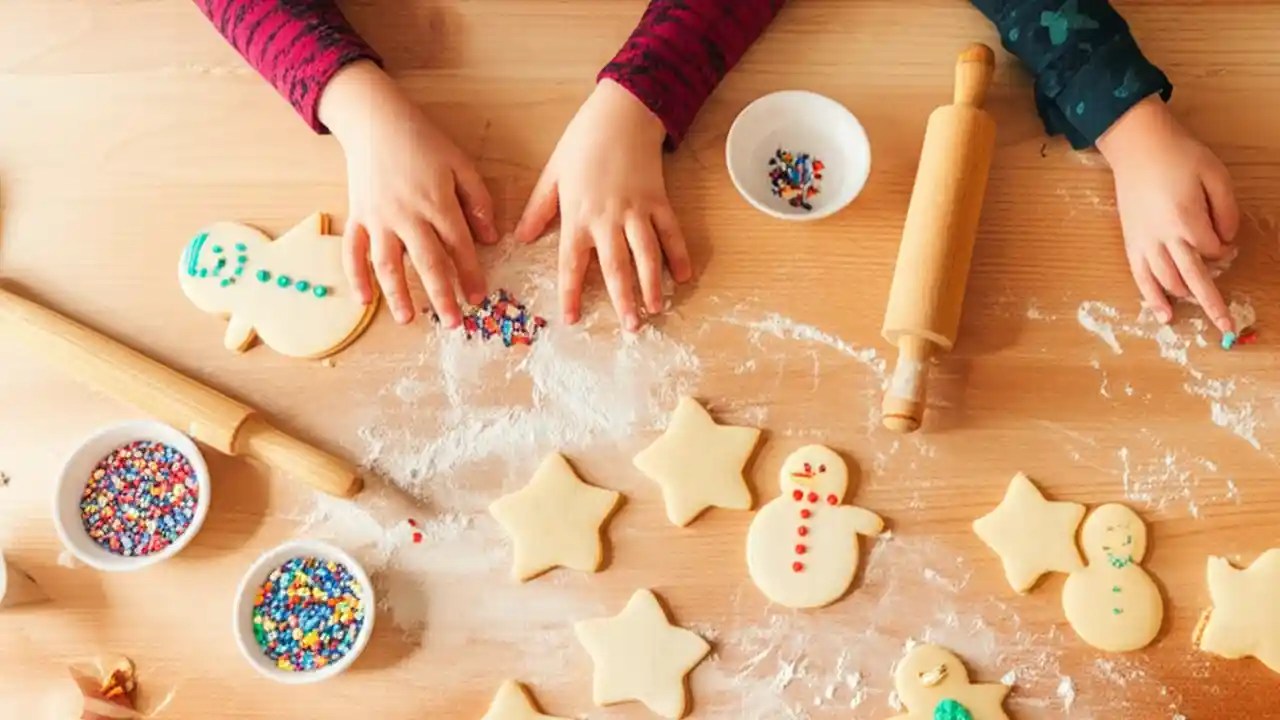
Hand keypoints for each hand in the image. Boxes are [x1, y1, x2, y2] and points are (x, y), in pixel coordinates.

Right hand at [318, 61, 498, 326]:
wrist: (375, 120)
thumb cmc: (422, 141)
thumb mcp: (460, 163)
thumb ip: (477, 200)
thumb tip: (491, 237)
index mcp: (437, 202)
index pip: (459, 247)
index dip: (471, 275)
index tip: (479, 298)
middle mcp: (407, 215)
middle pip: (427, 263)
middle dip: (442, 295)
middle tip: (454, 323)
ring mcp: (378, 218)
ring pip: (388, 264)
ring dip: (398, 295)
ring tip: (409, 319)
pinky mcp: (357, 216)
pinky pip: (352, 251)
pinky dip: (355, 277)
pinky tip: (363, 301)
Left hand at [515, 79, 693, 330]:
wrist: (621, 113)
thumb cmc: (583, 142)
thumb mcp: (553, 174)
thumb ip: (539, 209)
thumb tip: (521, 238)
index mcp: (578, 215)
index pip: (572, 263)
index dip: (571, 293)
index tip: (571, 318)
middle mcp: (608, 219)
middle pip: (616, 267)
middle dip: (623, 300)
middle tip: (631, 328)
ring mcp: (637, 210)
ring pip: (646, 255)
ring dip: (652, 285)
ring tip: (656, 309)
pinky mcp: (659, 200)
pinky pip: (670, 233)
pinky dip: (679, 254)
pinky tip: (684, 276)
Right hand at [1097, 95, 1239, 332]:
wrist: (1136, 146)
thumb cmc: (1178, 155)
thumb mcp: (1215, 174)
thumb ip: (1227, 210)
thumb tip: (1226, 240)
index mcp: (1186, 220)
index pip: (1214, 250)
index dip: (1225, 249)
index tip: (1227, 241)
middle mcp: (1164, 238)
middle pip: (1193, 280)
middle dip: (1213, 305)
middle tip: (1227, 326)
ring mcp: (1144, 243)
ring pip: (1168, 282)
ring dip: (1187, 297)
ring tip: (1200, 306)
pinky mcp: (1131, 243)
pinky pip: (1141, 278)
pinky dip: (1152, 299)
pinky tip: (1164, 315)